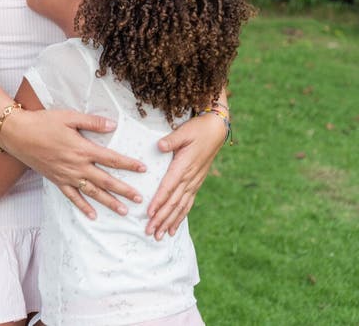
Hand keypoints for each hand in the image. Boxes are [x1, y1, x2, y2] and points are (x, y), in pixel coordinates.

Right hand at [1, 108, 145, 219]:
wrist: (19, 135)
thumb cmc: (44, 122)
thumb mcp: (69, 117)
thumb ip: (92, 122)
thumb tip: (113, 125)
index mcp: (82, 149)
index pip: (111, 158)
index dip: (128, 164)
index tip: (143, 169)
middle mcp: (77, 166)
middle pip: (105, 180)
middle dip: (124, 190)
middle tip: (139, 199)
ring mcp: (66, 176)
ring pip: (92, 192)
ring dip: (109, 202)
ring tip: (123, 210)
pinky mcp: (57, 181)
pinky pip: (72, 197)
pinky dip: (83, 207)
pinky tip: (93, 215)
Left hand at [146, 112, 225, 238]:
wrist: (215, 131)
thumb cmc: (197, 129)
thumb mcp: (184, 131)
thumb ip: (171, 140)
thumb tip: (159, 145)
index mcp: (184, 166)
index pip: (169, 187)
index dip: (159, 201)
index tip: (149, 213)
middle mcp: (189, 178)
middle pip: (173, 202)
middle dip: (161, 218)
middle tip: (150, 232)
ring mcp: (194, 183)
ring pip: (180, 207)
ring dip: (169, 222)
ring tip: (159, 236)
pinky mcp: (196, 184)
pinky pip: (187, 204)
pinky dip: (180, 217)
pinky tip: (173, 228)